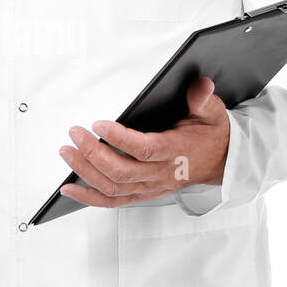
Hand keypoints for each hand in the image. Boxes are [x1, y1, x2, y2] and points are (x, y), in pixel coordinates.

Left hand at [58, 75, 229, 208]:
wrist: (219, 162)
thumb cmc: (210, 135)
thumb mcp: (212, 113)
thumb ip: (203, 99)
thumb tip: (200, 85)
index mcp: (175, 152)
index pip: (144, 150)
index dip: (120, 139)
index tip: (99, 124)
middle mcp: (160, 174)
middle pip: (121, 171)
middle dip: (93, 153)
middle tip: (75, 133)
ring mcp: (149, 187)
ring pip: (112, 187)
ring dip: (85, 172)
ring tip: (66, 152)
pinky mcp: (140, 193)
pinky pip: (112, 201)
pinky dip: (88, 197)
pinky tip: (68, 187)